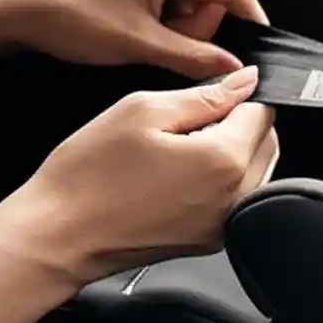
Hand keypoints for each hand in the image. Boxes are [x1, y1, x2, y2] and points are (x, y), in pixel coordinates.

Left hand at [0, 0, 267, 77]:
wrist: (16, 10)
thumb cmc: (67, 15)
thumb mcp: (138, 44)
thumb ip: (193, 57)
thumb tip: (232, 68)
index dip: (250, 23)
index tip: (257, 54)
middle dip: (197, 31)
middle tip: (164, 47)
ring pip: (189, 6)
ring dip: (176, 32)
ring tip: (139, 40)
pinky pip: (167, 6)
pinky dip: (160, 27)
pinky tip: (134, 36)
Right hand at [0, 66, 276, 285]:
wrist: (57, 236)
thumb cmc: (88, 174)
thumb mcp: (143, 111)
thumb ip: (204, 95)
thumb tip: (245, 81)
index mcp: (224, 161)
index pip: (263, 111)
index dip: (239, 92)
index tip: (212, 88)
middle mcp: (235, 199)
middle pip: (266, 142)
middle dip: (242, 120)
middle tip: (193, 113)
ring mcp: (223, 225)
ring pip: (256, 171)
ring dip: (234, 148)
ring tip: (183, 142)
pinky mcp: (209, 240)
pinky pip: (236, 198)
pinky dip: (223, 177)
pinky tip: (181, 170)